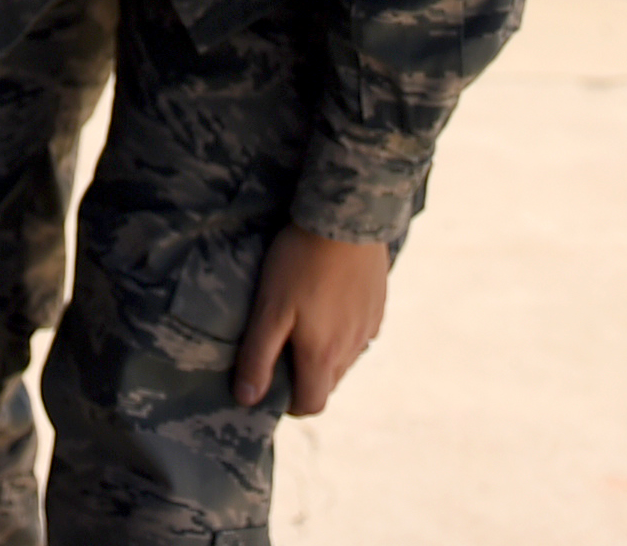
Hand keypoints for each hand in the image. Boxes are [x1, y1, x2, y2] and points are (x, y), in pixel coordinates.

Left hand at [232, 225, 388, 415]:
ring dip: (324, 355)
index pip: (311, 404)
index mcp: (323, 356)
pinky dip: (341, 332)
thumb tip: (248, 398)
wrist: (345, 221)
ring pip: (345, 360)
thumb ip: (258, 357)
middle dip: (305, 379)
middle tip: (280, 352)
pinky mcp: (378, 307)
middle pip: (328, 383)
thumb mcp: (269, 310)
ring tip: (301, 324)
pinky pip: (359, 334)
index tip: (271, 387)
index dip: (290, 403)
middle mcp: (352, 350)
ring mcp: (368, 328)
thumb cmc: (299, 263)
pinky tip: (325, 304)